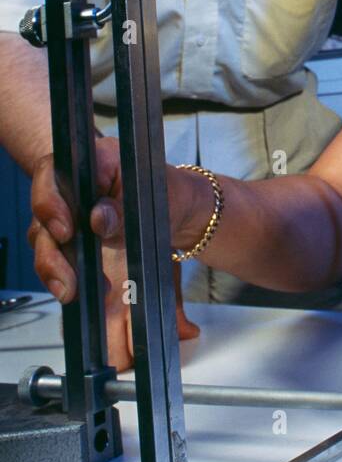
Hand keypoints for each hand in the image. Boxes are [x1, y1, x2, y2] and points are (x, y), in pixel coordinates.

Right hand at [28, 136, 199, 369]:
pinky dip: (67, 281)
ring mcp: (70, 218)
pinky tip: (78, 296)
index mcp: (92, 164)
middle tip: (65, 280)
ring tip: (70, 293)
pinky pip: (61, 263)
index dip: (50, 203)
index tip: (64, 231)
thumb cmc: (168, 193)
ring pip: (47, 245)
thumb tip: (98, 219)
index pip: (52, 176)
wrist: (178, 210)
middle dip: (50, 254)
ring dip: (55, 273)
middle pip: (43, 219)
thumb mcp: (158, 195)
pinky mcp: (75, 244)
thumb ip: (127, 207)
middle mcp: (72, 191)